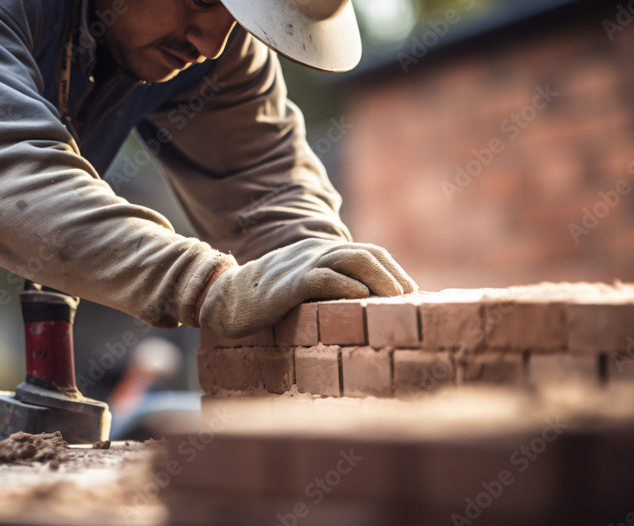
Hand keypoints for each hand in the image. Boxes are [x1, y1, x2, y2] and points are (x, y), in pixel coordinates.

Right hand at [199, 239, 416, 337]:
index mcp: (320, 251)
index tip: (409, 291)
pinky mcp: (288, 284)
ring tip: (395, 298)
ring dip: (379, 279)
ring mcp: (302, 265)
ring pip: (351, 261)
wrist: (224, 297)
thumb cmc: (265, 298)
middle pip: (365, 254)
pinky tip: (361, 299)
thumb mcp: (301, 284)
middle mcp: (315, 252)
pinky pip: (323, 279)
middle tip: (409, 298)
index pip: (367, 252)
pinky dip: (346, 287)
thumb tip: (362, 303)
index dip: (391, 269)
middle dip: (392, 275)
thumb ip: (326, 285)